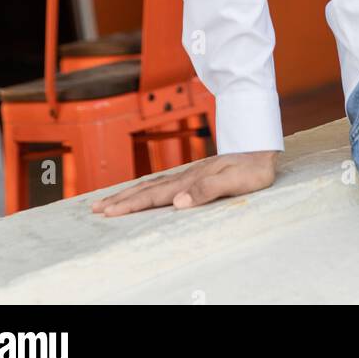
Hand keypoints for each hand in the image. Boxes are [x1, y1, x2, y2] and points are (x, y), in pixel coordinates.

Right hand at [91, 150, 280, 215]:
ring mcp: (190, 174)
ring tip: (110, 200)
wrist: (263, 144)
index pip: (155, 196)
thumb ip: (207, 190)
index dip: (131, 205)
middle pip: (147, 189)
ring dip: (130, 193)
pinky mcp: (196, 174)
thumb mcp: (236, 181)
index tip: (109, 212)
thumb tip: (178, 202)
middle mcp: (186, 176)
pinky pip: (163, 183)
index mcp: (191, 180)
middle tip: (96, 208)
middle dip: (121, 199)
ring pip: (153, 184)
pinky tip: (144, 191)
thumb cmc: (253, 167)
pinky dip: (147, 188)